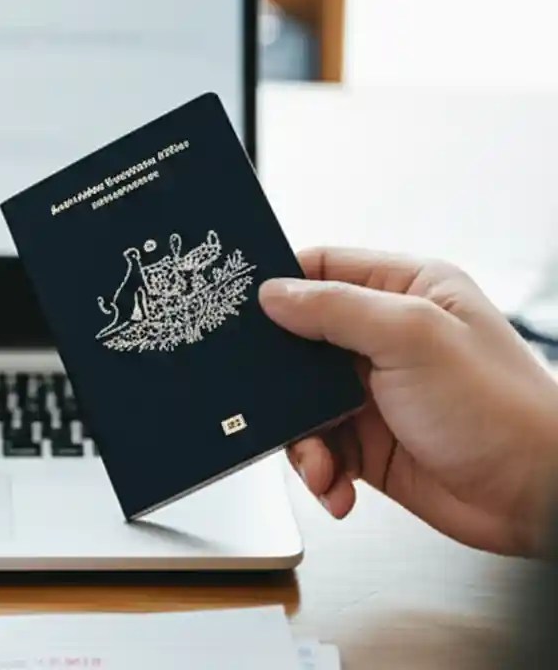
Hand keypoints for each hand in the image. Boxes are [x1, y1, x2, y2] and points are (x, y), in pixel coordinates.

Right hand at [259, 248, 557, 556]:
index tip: (239, 309)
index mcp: (405, 290)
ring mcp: (375, 391)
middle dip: (281, 380)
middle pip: (298, 341)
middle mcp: (387, 337)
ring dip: (301, 439)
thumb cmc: (501, 409)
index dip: (277, 286)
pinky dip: (320, 470)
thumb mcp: (412, 338)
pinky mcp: (369, 442)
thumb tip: (273, 293)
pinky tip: (337, 485)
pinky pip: (318, 448)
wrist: (537, 497)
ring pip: (300, 403)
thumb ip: (335, 309)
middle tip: (265, 398)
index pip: (321, 269)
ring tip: (322, 463)